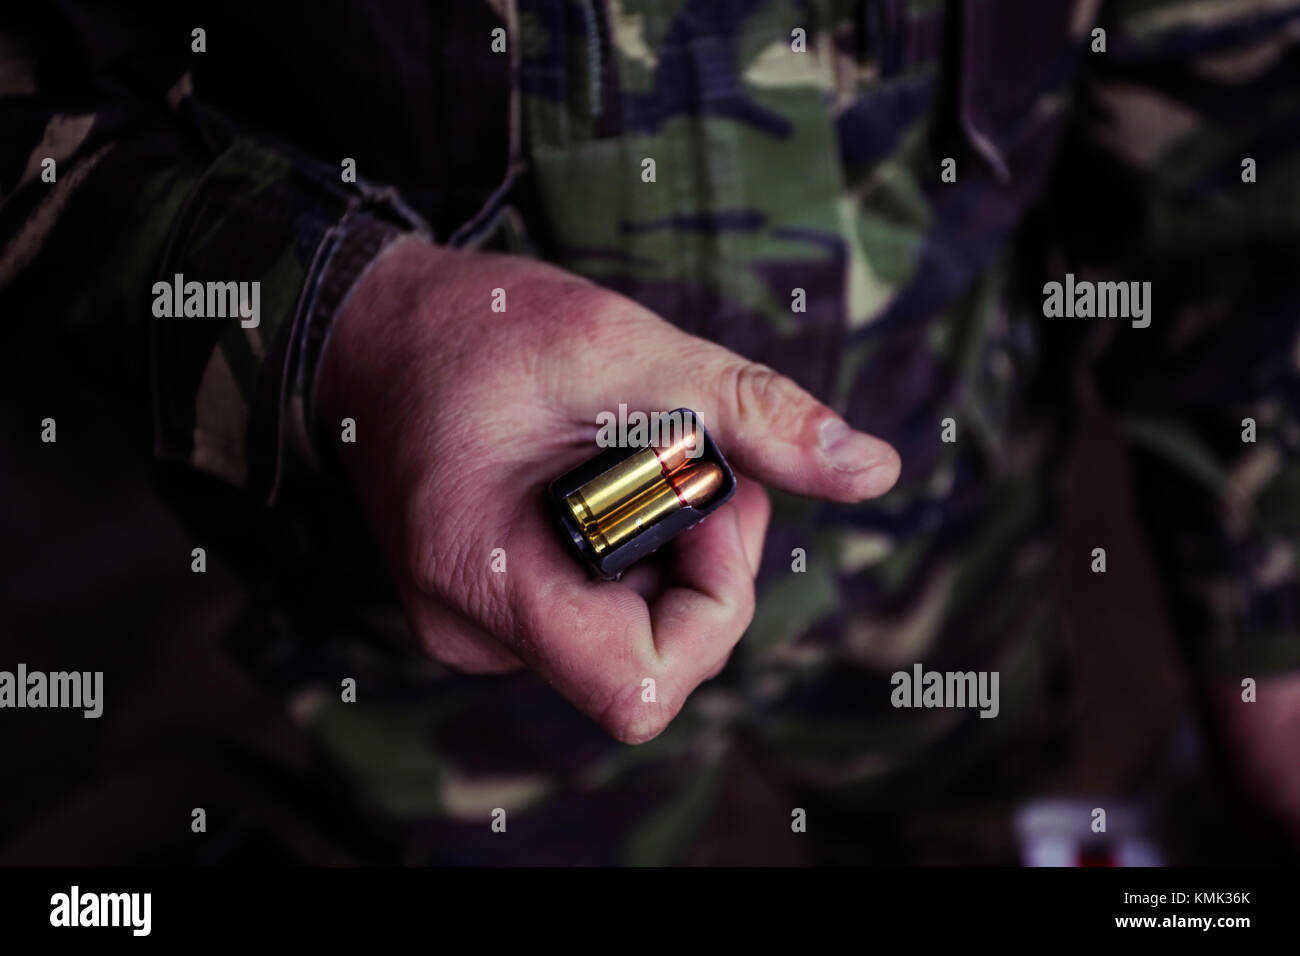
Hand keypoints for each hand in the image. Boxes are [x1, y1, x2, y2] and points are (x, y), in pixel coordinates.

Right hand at [317, 237, 899, 742]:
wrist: (378, 333)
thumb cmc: (481, 329)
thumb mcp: (621, 349)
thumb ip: (750, 414)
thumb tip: (874, 470)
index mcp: (488, 579)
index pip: (643, 685)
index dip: (713, 603)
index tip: (711, 495)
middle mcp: (477, 630)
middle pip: (655, 658)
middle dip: (709, 561)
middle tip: (694, 456)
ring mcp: (484, 626)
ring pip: (637, 633)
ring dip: (679, 552)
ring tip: (648, 454)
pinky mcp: (498, 607)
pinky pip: (606, 612)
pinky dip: (643, 553)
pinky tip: (619, 480)